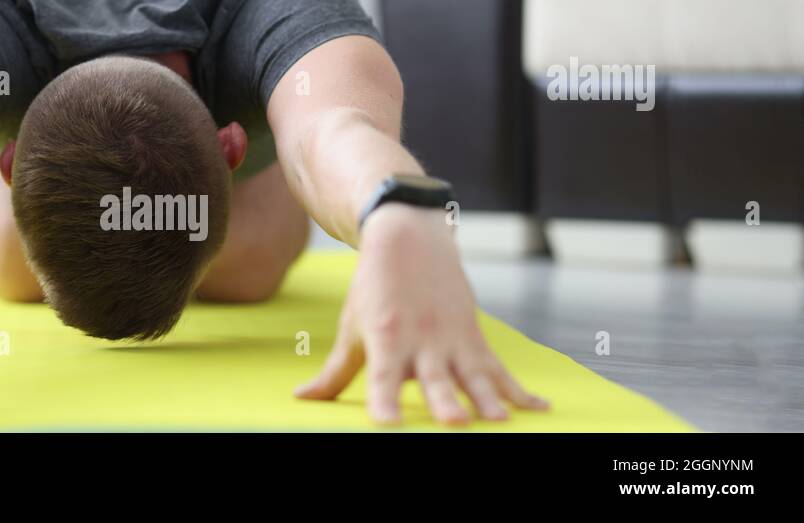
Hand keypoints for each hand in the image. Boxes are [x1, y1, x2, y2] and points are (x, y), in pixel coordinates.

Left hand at [294, 203, 547, 424]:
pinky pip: (499, 368)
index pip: (383, 378)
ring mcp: (452, 339)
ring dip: (488, 398)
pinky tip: (538, 407)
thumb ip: (334, 373)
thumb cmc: (375, 290)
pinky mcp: (474, 337)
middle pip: (434, 379)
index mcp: (386, 339)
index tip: (385, 425)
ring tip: (501, 422)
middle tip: (455, 423)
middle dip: (446, 401)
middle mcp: (421, 341)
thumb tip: (302, 399)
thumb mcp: (353, 328)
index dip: (385, 402)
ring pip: (473, 373)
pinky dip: (519, 389)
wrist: (409, 238)